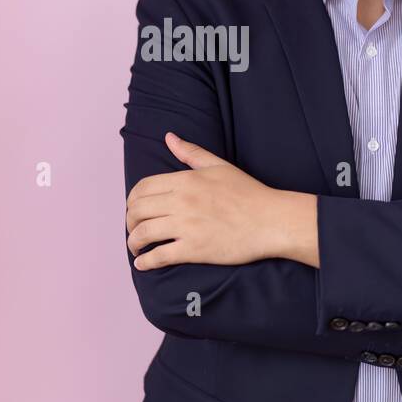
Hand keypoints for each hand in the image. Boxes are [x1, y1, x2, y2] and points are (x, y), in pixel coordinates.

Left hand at [126, 133, 316, 269]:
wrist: (271, 220)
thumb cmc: (248, 193)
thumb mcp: (219, 166)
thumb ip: (190, 152)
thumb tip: (169, 137)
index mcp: (185, 180)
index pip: (142, 188)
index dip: (132, 200)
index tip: (135, 209)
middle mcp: (181, 201)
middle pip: (137, 210)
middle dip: (129, 222)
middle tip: (133, 230)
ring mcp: (187, 226)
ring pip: (143, 234)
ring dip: (133, 243)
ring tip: (136, 249)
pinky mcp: (194, 250)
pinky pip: (160, 256)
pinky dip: (146, 262)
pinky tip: (143, 264)